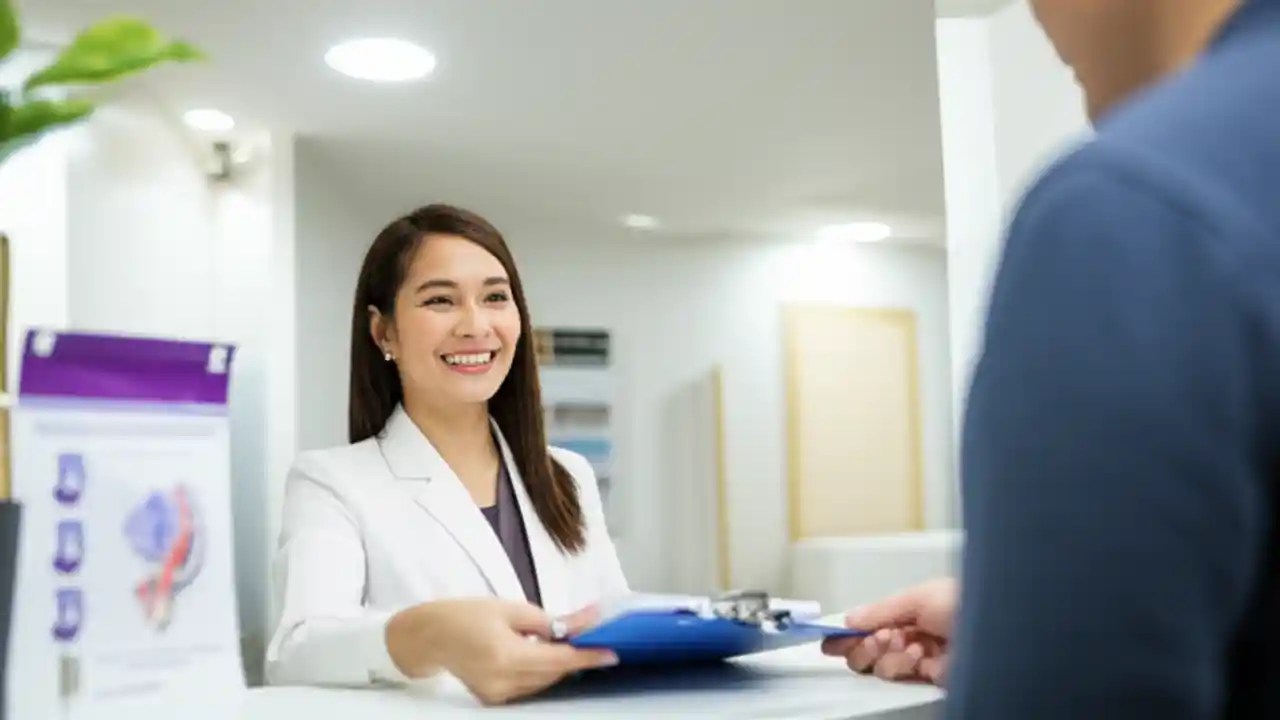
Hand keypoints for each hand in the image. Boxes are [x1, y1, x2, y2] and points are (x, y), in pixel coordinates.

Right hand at [386, 599, 615, 704]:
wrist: (428, 636)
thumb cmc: (466, 614)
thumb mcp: (509, 608)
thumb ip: (546, 620)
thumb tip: (581, 624)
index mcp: (507, 656)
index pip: (559, 661)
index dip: (587, 657)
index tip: (611, 652)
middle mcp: (503, 682)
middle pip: (552, 673)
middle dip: (572, 656)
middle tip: (587, 635)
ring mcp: (497, 695)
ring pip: (542, 682)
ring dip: (556, 664)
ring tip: (564, 641)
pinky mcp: (492, 698)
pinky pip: (527, 686)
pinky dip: (538, 670)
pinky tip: (539, 653)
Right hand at [821, 577, 956, 684]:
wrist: (999, 629)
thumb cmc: (963, 602)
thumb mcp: (917, 597)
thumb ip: (880, 610)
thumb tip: (849, 619)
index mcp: (908, 611)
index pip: (870, 625)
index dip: (848, 632)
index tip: (828, 638)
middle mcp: (910, 635)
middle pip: (867, 651)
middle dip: (862, 645)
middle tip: (872, 638)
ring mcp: (918, 659)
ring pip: (879, 666)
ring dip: (883, 653)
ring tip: (899, 641)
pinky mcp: (927, 679)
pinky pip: (899, 677)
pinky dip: (901, 664)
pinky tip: (917, 652)